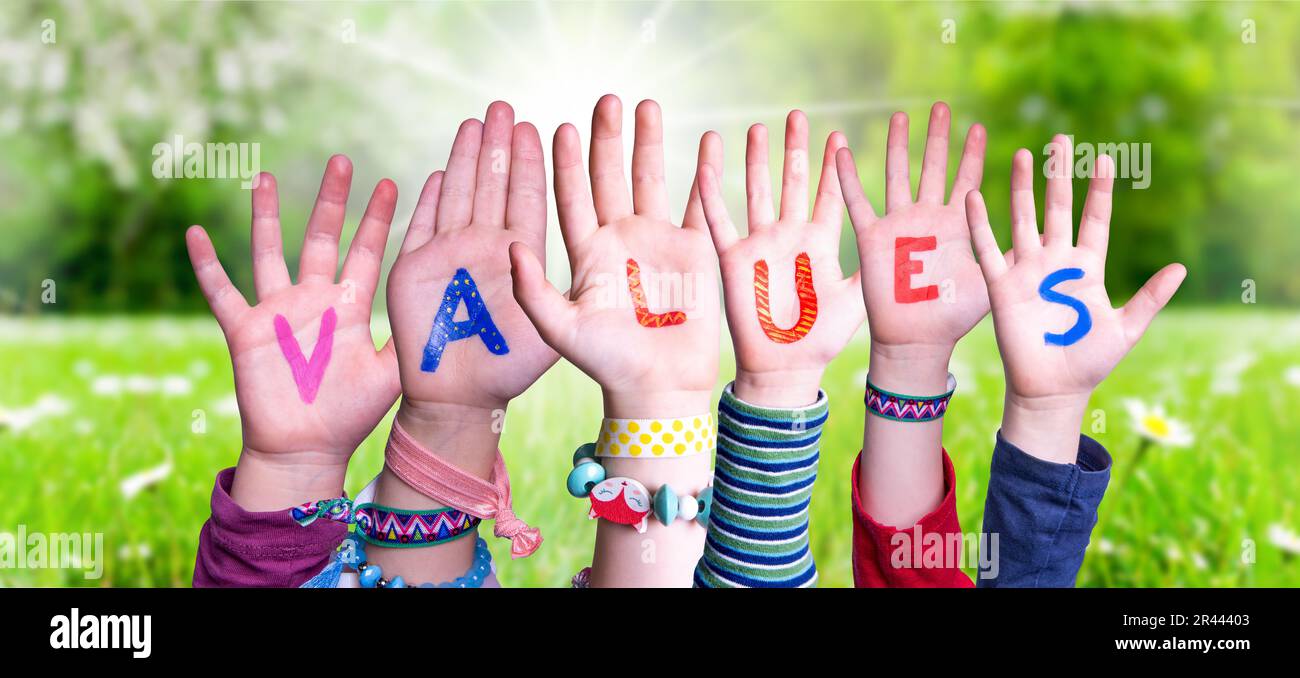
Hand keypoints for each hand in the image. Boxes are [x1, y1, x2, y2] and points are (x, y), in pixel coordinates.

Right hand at [185, 156, 400, 508]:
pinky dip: (207, 265)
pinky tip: (194, 234)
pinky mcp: (246, 331)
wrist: (307, 450)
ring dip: (265, 215)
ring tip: (264, 175)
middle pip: (321, 238)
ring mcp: (278, 312)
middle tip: (342, 160)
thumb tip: (449, 310)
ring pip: (269, 251)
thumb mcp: (392, 373)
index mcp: (350, 307)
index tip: (392, 182)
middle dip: (331, 201)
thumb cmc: (352, 415)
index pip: (367, 252)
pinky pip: (221, 293)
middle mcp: (314, 300)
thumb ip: (411, 338)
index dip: (379, 220)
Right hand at [386, 102, 557, 471]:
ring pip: (458, 195)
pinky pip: (421, 224)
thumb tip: (523, 250)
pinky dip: (427, 198)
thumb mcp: (545, 331)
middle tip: (504, 106)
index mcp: (520, 256)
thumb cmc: (510, 369)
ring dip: (465, 159)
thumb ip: (540, 293)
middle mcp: (485, 247)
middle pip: (492, 185)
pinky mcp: (415, 267)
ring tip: (474, 123)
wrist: (461, 398)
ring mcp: (449, 254)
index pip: (527, 198)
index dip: (530, 164)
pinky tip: (435, 169)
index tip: (538, 128)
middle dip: (498, 146)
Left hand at [510, 95, 720, 417]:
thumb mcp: (561, 330)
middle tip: (606, 99)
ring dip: (648, 142)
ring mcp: (657, 242)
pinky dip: (702, 173)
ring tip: (646, 104)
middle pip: (610, 177)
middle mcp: (619, 240)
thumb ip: (533, 290)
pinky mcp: (694, 251)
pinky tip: (705, 141)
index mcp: (586, 253)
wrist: (659, 389)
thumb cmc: (608, 365)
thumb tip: (511, 246)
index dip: (566, 163)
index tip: (561, 127)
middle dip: (608, 138)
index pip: (571, 196)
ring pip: (651, 180)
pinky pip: (698, 203)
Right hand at [697, 111, 863, 406]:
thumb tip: (909, 242)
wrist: (785, 368)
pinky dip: (711, 193)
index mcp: (820, 243)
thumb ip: (873, 267)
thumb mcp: (857, 299)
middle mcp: (790, 237)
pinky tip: (706, 163)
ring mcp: (761, 245)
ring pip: (757, 191)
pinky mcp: (734, 260)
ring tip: (757, 128)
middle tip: (797, 114)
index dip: (831, 165)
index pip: (827, 194)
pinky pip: (720, 221)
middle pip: (791, 182)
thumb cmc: (823, 340)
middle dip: (794, 148)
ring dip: (756, 160)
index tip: (837, 132)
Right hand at [836, 102, 988, 390]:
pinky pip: (857, 202)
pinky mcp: (872, 239)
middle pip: (932, 168)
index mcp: (957, 226)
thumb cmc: (957, 317)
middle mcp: (927, 220)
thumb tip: (1050, 236)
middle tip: (942, 107)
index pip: (967, 180)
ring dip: (897, 147)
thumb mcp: (995, 281)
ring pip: (897, 176)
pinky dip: (846, 176)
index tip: (978, 126)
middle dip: (937, 138)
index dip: (971, 154)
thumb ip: (1014, 254)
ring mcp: (898, 226)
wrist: (918, 341)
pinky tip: (839, 148)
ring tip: (900, 116)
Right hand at [965, 135, 1185, 461]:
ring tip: (1021, 154)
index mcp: (1088, 268)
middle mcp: (1056, 262)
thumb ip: (1150, 297)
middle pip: (1057, 208)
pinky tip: (975, 197)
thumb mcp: (1126, 328)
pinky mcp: (1001, 286)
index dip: (1098, 190)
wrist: (1051, 389)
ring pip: (1023, 218)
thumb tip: (1181, 268)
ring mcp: (1027, 271)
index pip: (1094, 219)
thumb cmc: (1089, 363)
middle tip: (1060, 139)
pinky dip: (980, 224)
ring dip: (1020, 187)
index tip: (1105, 158)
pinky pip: (988, 249)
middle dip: (1058, 174)